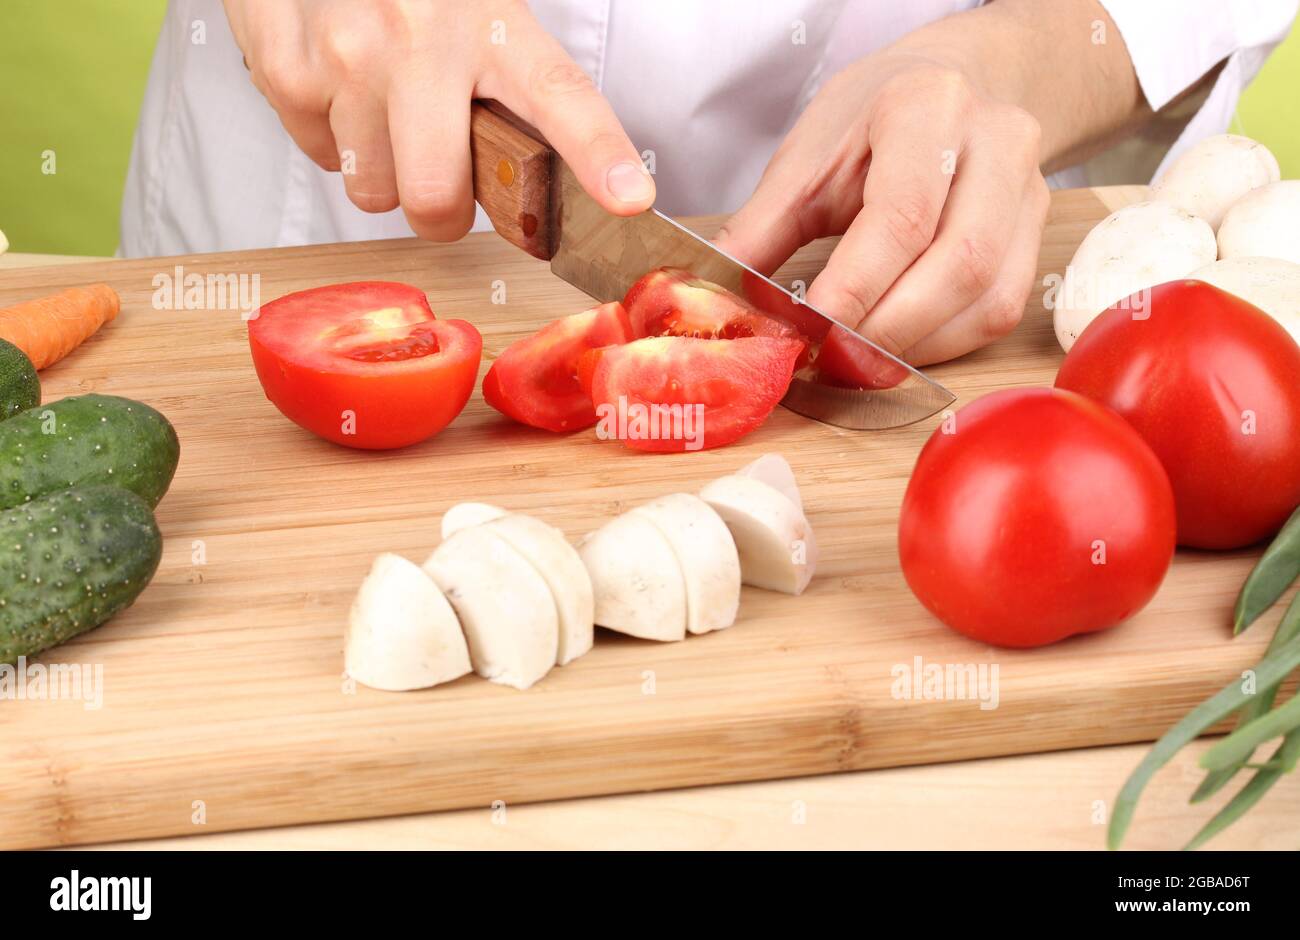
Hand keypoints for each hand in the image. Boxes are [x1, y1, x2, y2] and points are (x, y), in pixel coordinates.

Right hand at [222, 0, 654, 239]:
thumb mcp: (483, 10)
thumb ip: (515, 86)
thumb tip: (561, 181)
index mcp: (492, 22)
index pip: (558, 95)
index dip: (597, 152)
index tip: (629, 198)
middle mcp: (419, 38)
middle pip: (435, 197)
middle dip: (442, 209)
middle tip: (443, 174)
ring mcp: (347, 55)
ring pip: (373, 191)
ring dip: (383, 168)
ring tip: (384, 105)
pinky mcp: (287, 69)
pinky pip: (320, 157)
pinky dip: (331, 136)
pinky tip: (341, 85)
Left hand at [716, 53, 1049, 365]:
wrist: (947, 86)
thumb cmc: (870, 121)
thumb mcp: (807, 156)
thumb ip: (762, 228)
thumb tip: (726, 303)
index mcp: (927, 108)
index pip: (903, 214)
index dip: (858, 286)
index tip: (812, 330)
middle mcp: (997, 143)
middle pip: (958, 262)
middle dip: (888, 328)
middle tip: (831, 361)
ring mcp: (1029, 191)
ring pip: (987, 296)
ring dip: (916, 345)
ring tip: (856, 362)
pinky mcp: (1037, 234)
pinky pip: (998, 310)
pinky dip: (942, 344)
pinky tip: (896, 347)